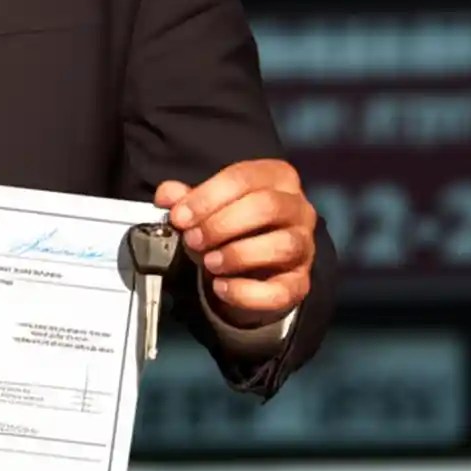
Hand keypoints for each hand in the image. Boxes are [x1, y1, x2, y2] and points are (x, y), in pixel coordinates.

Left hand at [157, 159, 316, 327]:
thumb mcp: (208, 207)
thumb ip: (187, 199)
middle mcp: (298, 208)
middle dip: (222, 224)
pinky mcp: (299, 283)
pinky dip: (246, 292)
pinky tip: (221, 288)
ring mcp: (304, 246)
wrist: (255, 269)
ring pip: (282, 245)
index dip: (207, 197)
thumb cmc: (233, 227)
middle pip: (267, 206)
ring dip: (238, 254)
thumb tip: (166, 195)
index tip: (179, 217)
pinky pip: (280, 290)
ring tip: (209, 263)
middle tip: (193, 240)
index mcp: (277, 178)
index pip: (244, 178)